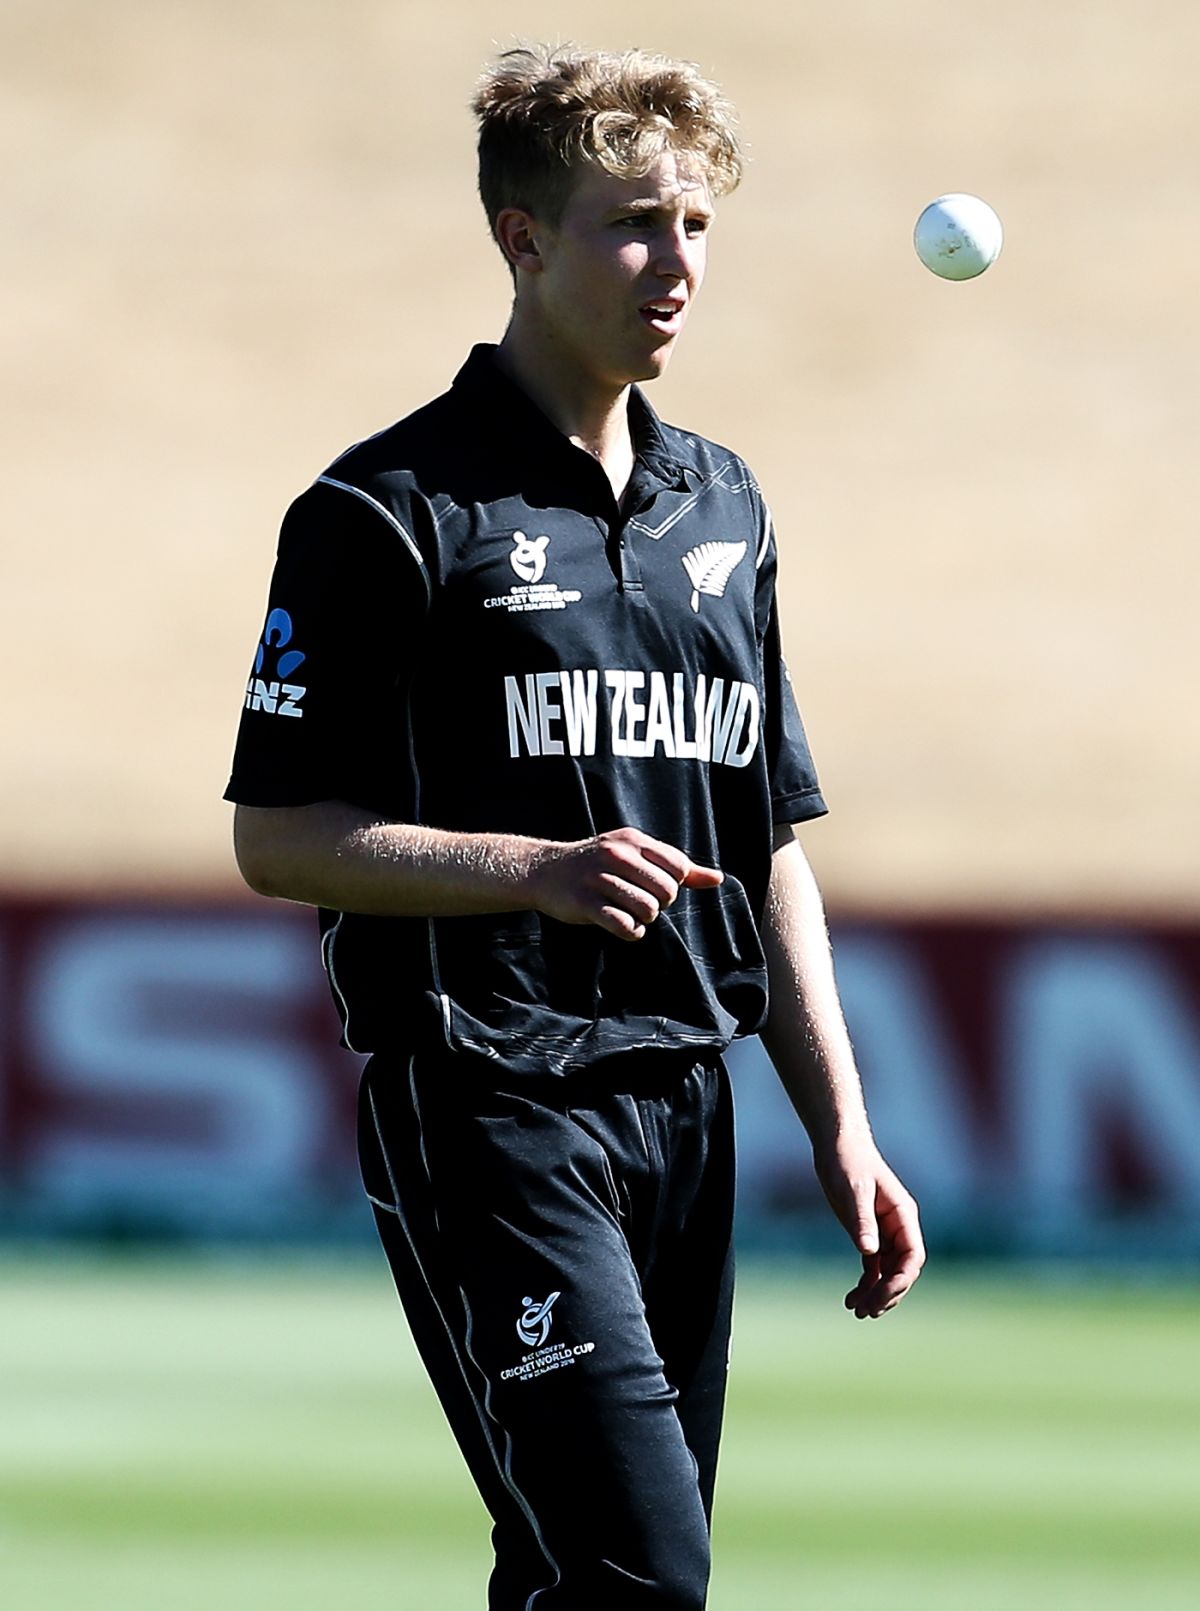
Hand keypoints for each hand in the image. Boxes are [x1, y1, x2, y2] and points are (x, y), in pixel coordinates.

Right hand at [528, 827, 722, 940]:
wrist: (543, 871)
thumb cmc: (596, 865)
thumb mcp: (634, 854)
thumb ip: (676, 867)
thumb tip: (718, 878)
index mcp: (632, 840)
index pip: (678, 867)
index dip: (673, 884)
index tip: (653, 887)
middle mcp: (617, 855)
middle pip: (666, 892)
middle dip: (659, 904)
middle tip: (638, 902)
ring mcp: (599, 879)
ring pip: (647, 910)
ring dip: (642, 919)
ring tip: (627, 912)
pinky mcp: (585, 903)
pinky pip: (624, 926)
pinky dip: (629, 932)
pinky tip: (619, 924)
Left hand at [813, 1137, 925, 1318]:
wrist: (837, 1147)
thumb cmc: (848, 1162)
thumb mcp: (853, 1191)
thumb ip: (862, 1221)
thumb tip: (869, 1253)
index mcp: (903, 1216)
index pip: (913, 1257)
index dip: (901, 1280)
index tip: (881, 1294)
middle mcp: (899, 1228)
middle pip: (902, 1271)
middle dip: (888, 1293)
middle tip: (866, 1312)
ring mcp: (885, 1233)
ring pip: (888, 1273)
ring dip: (876, 1294)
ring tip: (857, 1311)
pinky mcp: (869, 1236)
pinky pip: (873, 1268)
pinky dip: (865, 1285)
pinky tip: (851, 1299)